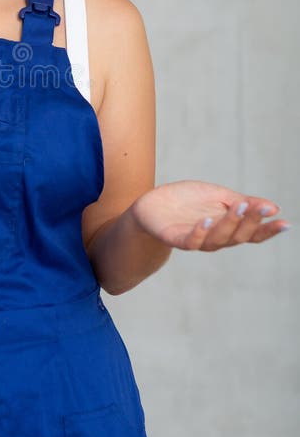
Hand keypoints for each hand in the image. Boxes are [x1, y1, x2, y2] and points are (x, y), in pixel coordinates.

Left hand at [132, 180, 288, 250]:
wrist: (151, 205)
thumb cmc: (187, 201)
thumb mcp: (218, 196)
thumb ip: (242, 202)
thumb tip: (273, 208)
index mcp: (228, 227)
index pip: (252, 233)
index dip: (268, 230)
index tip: (284, 222)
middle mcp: (215, 238)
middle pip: (238, 236)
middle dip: (250, 221)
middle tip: (258, 207)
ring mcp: (196, 240)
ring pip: (217, 239)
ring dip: (229, 224)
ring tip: (237, 208)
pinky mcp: (175, 238)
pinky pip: (190, 240)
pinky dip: (200, 232)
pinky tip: (207, 220)